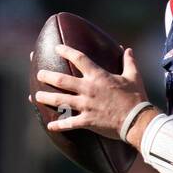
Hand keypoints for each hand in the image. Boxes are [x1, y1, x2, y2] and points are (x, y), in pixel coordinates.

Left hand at [33, 45, 149, 141]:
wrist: (137, 120)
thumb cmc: (136, 97)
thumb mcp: (134, 76)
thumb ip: (129, 62)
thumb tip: (128, 49)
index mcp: (98, 76)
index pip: (79, 58)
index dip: (66, 51)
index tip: (56, 48)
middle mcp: (88, 89)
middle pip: (61, 80)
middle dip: (47, 76)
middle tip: (39, 74)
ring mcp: (86, 105)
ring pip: (60, 101)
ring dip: (46, 98)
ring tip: (36, 96)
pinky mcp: (87, 121)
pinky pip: (69, 123)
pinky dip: (59, 125)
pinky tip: (50, 125)